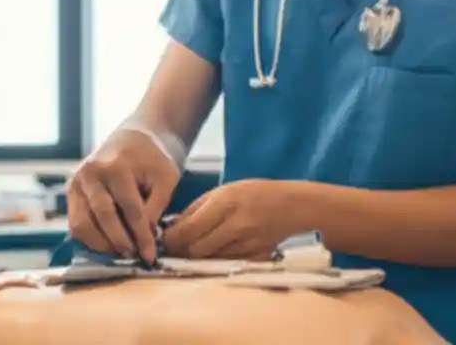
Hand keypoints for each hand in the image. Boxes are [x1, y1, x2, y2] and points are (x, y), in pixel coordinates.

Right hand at [67, 127, 180, 263]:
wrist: (132, 138)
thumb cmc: (152, 159)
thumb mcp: (165, 179)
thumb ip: (155, 209)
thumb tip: (144, 242)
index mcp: (115, 166)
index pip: (130, 210)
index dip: (142, 237)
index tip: (150, 257)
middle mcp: (90, 173)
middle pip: (103, 218)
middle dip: (120, 242)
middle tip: (135, 256)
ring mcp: (76, 182)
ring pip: (82, 225)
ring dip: (102, 245)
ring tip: (123, 251)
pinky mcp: (71, 192)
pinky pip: (76, 224)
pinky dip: (91, 239)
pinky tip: (109, 244)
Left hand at [161, 179, 297, 260]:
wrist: (293, 206)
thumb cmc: (255, 193)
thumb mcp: (224, 190)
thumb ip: (196, 208)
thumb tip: (171, 226)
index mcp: (225, 203)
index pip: (188, 230)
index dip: (171, 239)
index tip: (163, 240)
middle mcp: (235, 225)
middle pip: (195, 250)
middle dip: (180, 251)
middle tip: (173, 249)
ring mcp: (247, 244)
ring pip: (208, 260)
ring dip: (196, 258)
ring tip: (191, 250)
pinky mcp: (255, 258)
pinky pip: (225, 265)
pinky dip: (214, 261)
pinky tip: (213, 253)